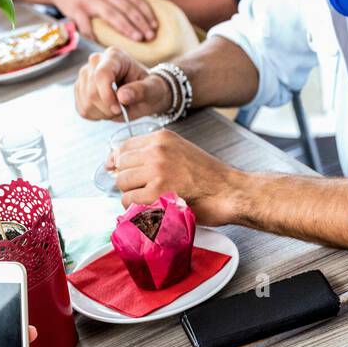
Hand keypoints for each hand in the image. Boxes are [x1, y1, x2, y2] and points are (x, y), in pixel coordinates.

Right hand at [53, 0, 157, 42]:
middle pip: (126, 8)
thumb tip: (142, 13)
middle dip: (140, 23)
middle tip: (150, 36)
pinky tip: (104, 47)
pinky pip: (87, 26)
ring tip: (138, 39)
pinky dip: (95, 37)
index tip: (155, 26)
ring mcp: (89, 0)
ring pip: (112, 15)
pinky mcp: (75, 10)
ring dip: (126, 28)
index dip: (146, 12)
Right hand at [75, 47, 171, 120]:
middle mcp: (96, 62)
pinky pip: (83, 110)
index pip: (101, 74)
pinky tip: (107, 110)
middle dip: (108, 108)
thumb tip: (123, 97)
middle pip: (92, 92)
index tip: (119, 109)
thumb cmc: (149, 88)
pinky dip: (96, 116)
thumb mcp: (152, 89)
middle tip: (122, 109)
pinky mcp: (80, 89)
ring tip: (116, 108)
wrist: (143, 94)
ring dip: (103, 113)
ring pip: (86, 103)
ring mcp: (85, 75)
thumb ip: (140, 91)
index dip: (107, 96)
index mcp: (114, 56)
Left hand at [112, 129, 241, 224]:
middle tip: (144, 191)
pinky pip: (129, 200)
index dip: (120, 163)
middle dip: (127, 181)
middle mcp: (157, 150)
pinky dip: (136, 208)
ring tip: (150, 200)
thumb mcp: (181, 152)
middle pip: (120, 166)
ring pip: (122, 184)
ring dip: (131, 195)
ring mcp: (156, 171)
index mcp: (162, 138)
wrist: (230, 191)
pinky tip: (152, 208)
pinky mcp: (157, 192)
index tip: (122, 173)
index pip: (123, 147)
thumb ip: (154, 154)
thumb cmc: (209, 177)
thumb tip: (116, 164)